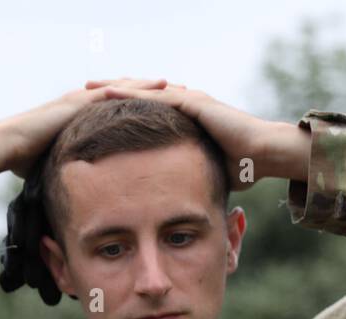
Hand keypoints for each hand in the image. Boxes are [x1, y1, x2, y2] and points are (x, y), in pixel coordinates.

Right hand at [0, 78, 172, 189]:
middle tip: (175, 91)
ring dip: (149, 85)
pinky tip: (159, 86)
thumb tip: (80, 198)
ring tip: (174, 84)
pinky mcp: (79, 101)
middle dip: (148, 92)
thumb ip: (73, 172)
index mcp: (79, 117)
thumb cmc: (25, 161)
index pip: (112, 108)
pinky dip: (138, 87)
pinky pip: (115, 91)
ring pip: (123, 87)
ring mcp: (81, 99)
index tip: (158, 110)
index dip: (136, 107)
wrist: (6, 146)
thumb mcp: (59, 165)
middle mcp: (82, 102)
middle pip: (122, 93)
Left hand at [91, 83, 304, 189]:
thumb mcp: (203, 172)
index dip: (120, 110)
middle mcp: (185, 103)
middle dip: (111, 93)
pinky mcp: (193, 101)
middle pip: (140, 94)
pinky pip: (156, 95)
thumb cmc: (242, 169)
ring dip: (115, 87)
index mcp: (185, 119)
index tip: (94, 114)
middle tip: (81, 93)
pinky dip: (132, 92)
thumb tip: (177, 203)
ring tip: (87, 87)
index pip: (146, 111)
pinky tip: (108, 90)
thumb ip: (188, 178)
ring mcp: (188, 99)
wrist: (264, 156)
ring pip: (144, 89)